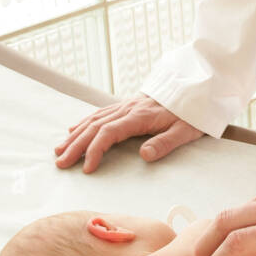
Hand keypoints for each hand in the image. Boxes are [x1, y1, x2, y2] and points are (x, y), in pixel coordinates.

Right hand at [54, 94, 203, 172]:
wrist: (195, 87)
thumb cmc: (191, 112)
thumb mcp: (185, 131)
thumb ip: (165, 143)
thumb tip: (144, 156)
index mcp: (139, 116)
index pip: (109, 133)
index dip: (95, 150)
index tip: (87, 169)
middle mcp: (128, 109)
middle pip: (95, 127)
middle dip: (76, 146)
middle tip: (61, 163)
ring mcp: (125, 105)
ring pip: (94, 119)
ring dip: (75, 135)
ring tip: (60, 150)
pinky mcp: (127, 105)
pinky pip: (100, 113)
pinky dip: (84, 122)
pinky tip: (74, 129)